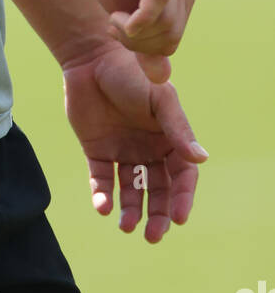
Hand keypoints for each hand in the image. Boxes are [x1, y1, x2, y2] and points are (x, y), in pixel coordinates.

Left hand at [62, 42, 207, 242]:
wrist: (92, 57)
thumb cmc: (132, 73)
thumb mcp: (160, 99)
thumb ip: (177, 129)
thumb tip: (201, 158)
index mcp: (169, 138)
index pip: (181, 176)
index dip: (182, 197)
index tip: (178, 217)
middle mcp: (148, 149)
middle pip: (157, 190)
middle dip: (156, 214)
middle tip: (152, 235)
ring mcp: (123, 151)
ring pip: (130, 190)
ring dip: (130, 210)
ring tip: (126, 225)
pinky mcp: (97, 150)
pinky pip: (102, 179)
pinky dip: (103, 195)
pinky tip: (103, 205)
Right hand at [70, 0, 195, 67]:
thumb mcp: (124, 12)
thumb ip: (143, 42)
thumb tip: (162, 79)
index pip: (171, 41)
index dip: (142, 48)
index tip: (119, 33)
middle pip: (170, 38)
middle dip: (138, 44)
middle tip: (114, 27)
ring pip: (165, 25)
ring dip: (133, 33)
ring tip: (112, 18)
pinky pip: (158, 2)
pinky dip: (139, 20)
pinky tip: (119, 20)